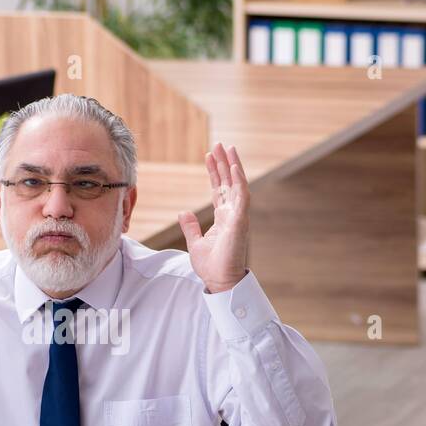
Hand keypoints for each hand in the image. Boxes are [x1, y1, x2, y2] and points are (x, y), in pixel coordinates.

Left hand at [178, 142, 249, 292]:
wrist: (220, 281)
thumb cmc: (211, 266)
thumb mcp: (195, 242)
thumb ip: (191, 226)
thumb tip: (184, 213)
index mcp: (223, 218)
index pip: (218, 189)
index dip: (214, 172)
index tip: (209, 156)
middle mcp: (232, 214)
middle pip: (228, 182)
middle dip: (223, 163)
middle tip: (219, 144)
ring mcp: (238, 216)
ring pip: (236, 184)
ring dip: (232, 165)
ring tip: (227, 147)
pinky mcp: (240, 221)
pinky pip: (241, 197)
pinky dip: (238, 181)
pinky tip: (234, 166)